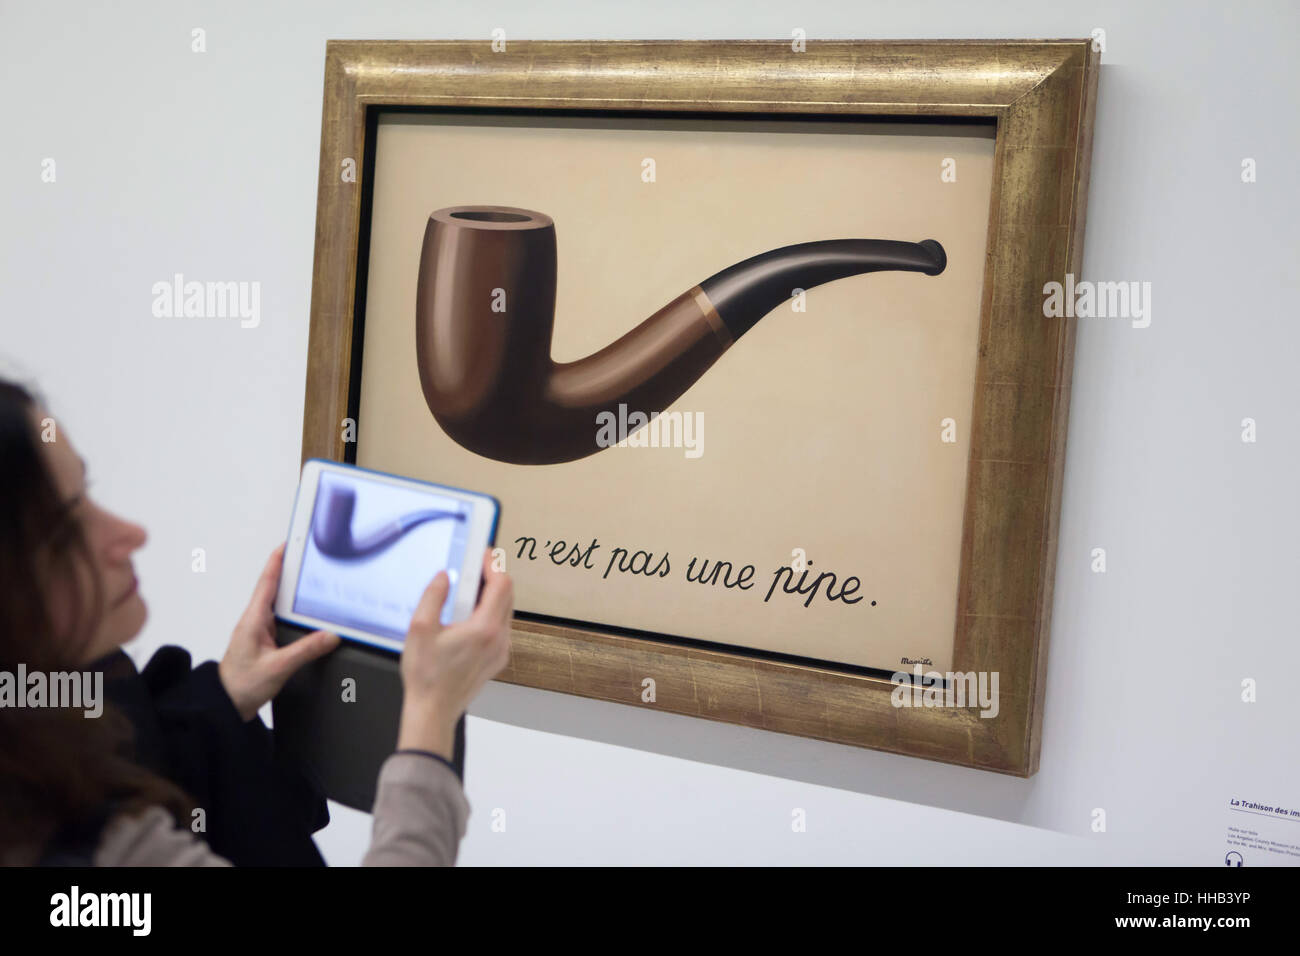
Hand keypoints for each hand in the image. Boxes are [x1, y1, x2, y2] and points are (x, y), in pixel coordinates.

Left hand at [219, 543, 340, 720]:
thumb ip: (306, 650)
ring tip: (310, 578)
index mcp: (253, 620)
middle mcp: (254, 621)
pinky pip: (280, 618)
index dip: (278, 561)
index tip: (288, 544)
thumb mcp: (278, 667)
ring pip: (277, 604)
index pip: (267, 582)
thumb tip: (330, 635)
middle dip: (289, 570)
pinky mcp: (263, 641)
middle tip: (306, 555)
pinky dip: (293, 610)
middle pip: (273, 588)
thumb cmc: (241, 686)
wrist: (224, 705)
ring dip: (291, 590)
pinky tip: (305, 613)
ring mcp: (258, 631)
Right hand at [397, 549, 512, 758]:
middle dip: (493, 577)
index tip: (483, 554)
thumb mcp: (419, 629)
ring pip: (506, 611)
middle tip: (474, 566)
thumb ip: (433, 597)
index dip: (493, 564)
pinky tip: (469, 614)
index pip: (501, 585)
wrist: (433, 711)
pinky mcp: (497, 659)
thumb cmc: (426, 677)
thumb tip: (444, 577)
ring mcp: (501, 651)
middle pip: (507, 596)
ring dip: (492, 595)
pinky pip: (501, 627)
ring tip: (468, 589)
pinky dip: (490, 613)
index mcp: (484, 629)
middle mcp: (499, 639)